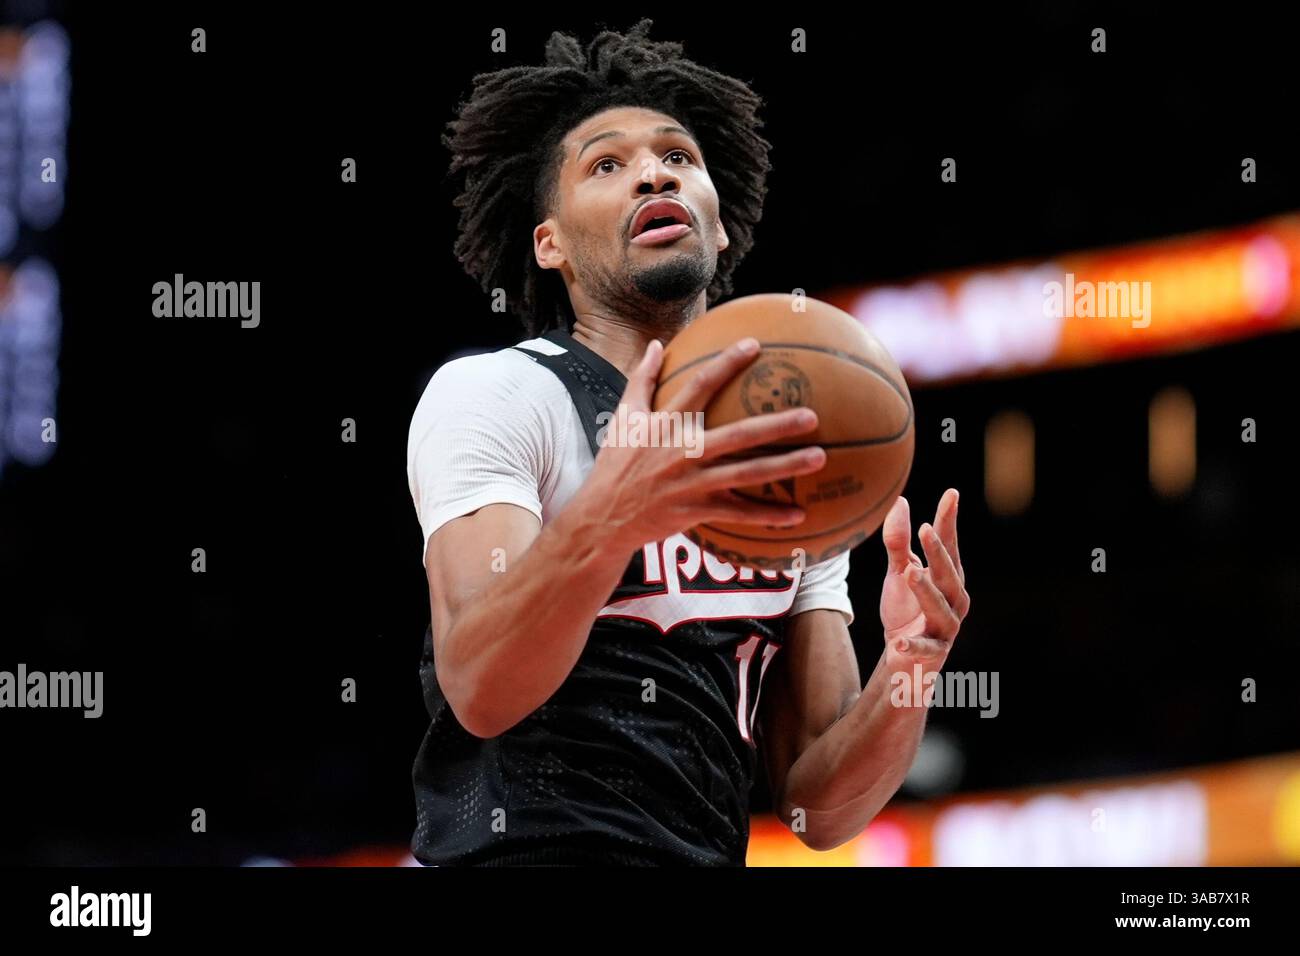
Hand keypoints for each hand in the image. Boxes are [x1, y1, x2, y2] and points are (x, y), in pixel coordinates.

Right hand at [579, 337, 826, 553]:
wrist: (602, 518)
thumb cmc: (616, 465)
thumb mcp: (623, 418)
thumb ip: (641, 379)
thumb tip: (657, 345)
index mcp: (665, 424)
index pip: (699, 387)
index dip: (727, 364)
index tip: (755, 345)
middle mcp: (682, 452)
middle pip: (737, 435)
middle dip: (775, 424)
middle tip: (812, 415)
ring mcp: (692, 483)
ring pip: (746, 474)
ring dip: (785, 467)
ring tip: (820, 457)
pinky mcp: (696, 511)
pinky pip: (739, 514)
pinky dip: (768, 516)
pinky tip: (798, 516)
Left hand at [878, 489, 969, 666]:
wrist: (904, 660)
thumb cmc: (906, 611)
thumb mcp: (898, 574)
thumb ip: (898, 543)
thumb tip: (901, 502)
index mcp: (947, 578)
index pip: (949, 546)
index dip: (949, 521)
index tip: (951, 494)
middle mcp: (954, 600)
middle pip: (949, 574)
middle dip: (938, 552)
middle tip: (924, 530)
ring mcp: (946, 628)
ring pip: (941, 608)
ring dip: (926, 591)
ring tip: (910, 573)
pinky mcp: (934, 653)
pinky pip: (925, 649)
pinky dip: (912, 645)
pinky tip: (898, 641)